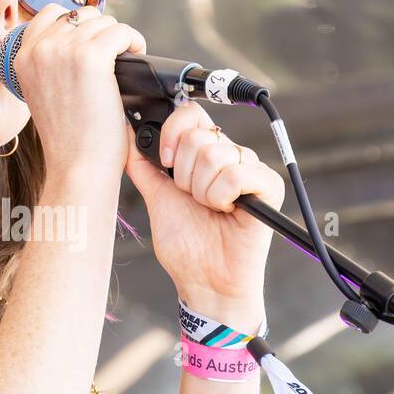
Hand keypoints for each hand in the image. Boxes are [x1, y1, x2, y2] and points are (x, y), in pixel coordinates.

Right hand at [12, 4, 145, 177]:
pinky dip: (134, 40)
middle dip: (101, 32)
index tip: (92, 43)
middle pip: (81, 15)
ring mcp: (64, 50)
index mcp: (21, 57)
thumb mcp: (42, 93)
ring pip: (103, 22)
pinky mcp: (92, 57)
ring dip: (119, 37)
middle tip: (113, 55)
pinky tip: (136, 54)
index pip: (49, 14)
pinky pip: (121, 31)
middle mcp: (39, 49)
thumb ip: (49, 64)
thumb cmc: (68, 138)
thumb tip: (78, 38)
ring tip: (126, 57)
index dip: (77, 25)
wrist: (77, 165)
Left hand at [124, 97, 285, 325]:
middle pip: (199, 136)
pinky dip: (221, 197)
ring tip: (210, 209)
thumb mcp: (156, 197)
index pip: (191, 114)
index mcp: (204, 154)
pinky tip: (227, 212)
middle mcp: (229, 156)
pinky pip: (238, 173)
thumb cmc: (185, 244)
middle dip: (185, 175)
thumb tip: (124, 129)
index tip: (167, 163)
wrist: (203, 279)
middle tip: (193, 199)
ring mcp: (250, 169)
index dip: (173, 134)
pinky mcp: (268, 186)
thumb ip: (142, 164)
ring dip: (202, 191)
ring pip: (215, 155)